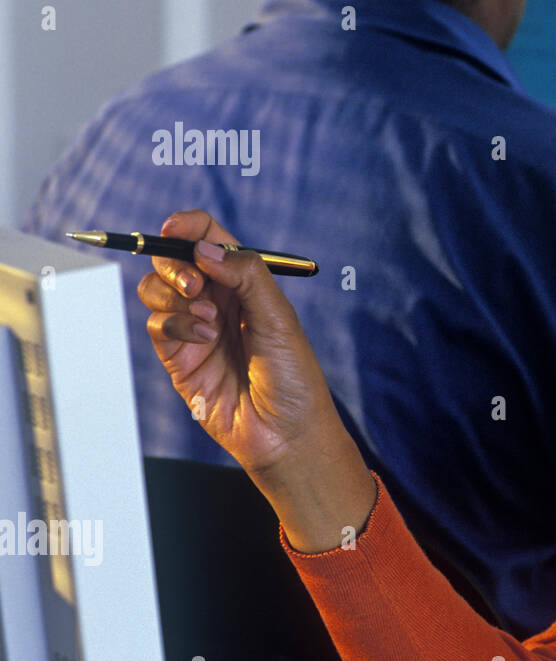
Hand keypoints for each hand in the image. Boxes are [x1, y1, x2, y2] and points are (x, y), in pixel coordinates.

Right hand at [136, 209, 345, 487]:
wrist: (286, 432)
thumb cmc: (294, 377)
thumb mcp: (279, 318)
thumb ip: (246, 276)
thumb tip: (205, 248)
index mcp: (245, 285)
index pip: (210, 241)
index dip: (189, 228)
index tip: (175, 228)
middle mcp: (218, 302)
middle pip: (174, 261)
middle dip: (175, 264)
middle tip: (197, 285)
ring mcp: (196, 328)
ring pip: (156, 290)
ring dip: (175, 295)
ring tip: (209, 320)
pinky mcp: (180, 358)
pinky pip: (158, 325)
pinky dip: (176, 324)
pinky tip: (205, 339)